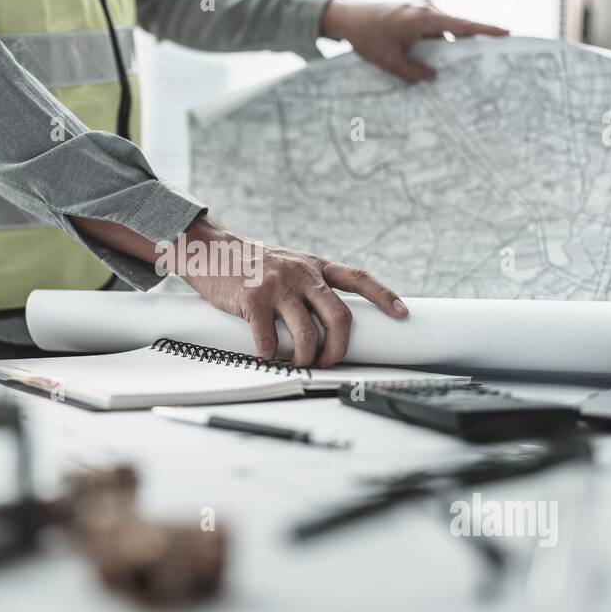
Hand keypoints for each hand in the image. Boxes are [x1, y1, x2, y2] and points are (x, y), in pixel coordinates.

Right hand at [173, 217, 408, 367]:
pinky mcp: (252, 300)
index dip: (384, 297)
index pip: (359, 278)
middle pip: (339, 316)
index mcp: (314, 265)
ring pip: (307, 334)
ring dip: (306, 357)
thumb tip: (329, 317)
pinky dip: (269, 355)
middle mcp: (302, 273)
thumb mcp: (288, 262)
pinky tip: (265, 356)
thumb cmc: (248, 263)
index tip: (402, 314)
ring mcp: (278, 286)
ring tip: (298, 363)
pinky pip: (267, 339)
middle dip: (339, 347)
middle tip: (329, 361)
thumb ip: (309, 282)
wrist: (208, 248)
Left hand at [321, 0, 507, 81]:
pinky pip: (434, 31)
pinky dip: (438, 44)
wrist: (347, 17)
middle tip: (487, 60)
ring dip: (450, 47)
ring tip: (459, 68)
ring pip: (445, 32)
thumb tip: (433, 79)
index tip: (507, 33)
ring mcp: (421, 11)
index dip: (485, 29)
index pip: (461, 24)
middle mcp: (426, 10)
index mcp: (423, 18)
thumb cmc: (366, 37)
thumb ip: (412, 72)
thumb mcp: (389, 61)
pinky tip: (435, 61)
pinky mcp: (416, 15)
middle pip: (457, 28)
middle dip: (471, 44)